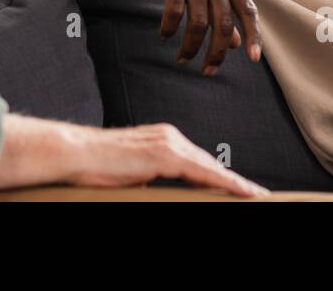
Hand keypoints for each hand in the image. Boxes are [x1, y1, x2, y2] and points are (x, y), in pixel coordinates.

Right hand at [65, 123, 267, 196]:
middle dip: (233, 181)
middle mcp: (169, 136)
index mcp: (162, 139)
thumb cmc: (97, 165)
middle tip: (257, 195)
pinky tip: (240, 192)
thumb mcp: (132, 174)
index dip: (221, 176)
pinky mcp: (164, 155)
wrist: (76, 153)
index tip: (241, 189)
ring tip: (256, 196)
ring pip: (210, 167)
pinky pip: (202, 172)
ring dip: (235, 184)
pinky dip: (225, 182)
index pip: (198, 161)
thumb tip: (159, 189)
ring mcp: (168, 143)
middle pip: (209, 163)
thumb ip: (150, 178)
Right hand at [137, 0, 261, 74]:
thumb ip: (226, 10)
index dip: (253, 35)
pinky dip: (169, 28)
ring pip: (198, 22)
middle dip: (216, 52)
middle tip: (207, 71)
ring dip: (190, 46)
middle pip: (222, 23)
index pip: (248, 11)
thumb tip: (235, 44)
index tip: (254, 59)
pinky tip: (164, 35)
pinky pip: (174, 10)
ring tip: (183, 59)